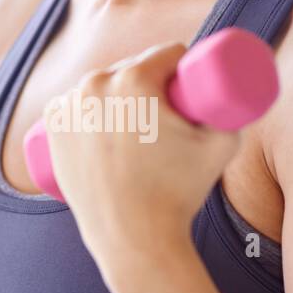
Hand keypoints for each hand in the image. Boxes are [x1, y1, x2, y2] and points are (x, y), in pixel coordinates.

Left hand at [42, 41, 242, 274]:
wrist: (133, 239)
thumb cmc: (179, 193)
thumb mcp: (222, 147)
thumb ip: (236, 115)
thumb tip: (239, 98)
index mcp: (134, 79)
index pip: (167, 54)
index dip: (183, 66)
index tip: (187, 87)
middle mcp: (94, 85)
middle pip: (131, 67)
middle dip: (150, 81)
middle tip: (164, 113)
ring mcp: (69, 107)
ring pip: (101, 86)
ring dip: (116, 94)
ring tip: (134, 122)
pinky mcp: (54, 129)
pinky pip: (72, 105)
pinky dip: (83, 108)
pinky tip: (94, 118)